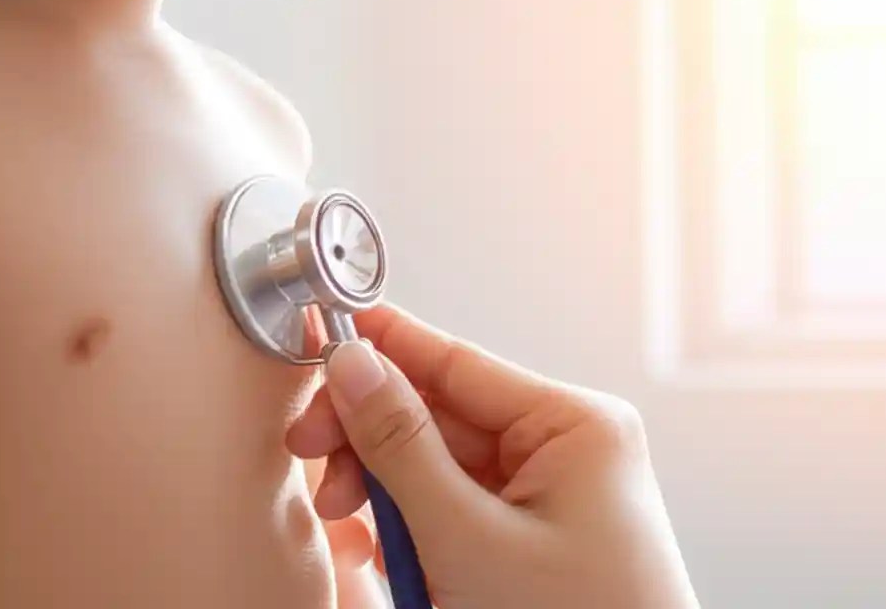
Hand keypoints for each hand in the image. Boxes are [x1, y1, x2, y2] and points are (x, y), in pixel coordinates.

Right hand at [286, 304, 697, 608]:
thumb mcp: (471, 537)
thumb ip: (403, 448)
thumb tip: (355, 367)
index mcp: (575, 425)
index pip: (458, 363)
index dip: (384, 346)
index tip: (320, 331)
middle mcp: (567, 447)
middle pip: (441, 414)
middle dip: (372, 438)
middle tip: (310, 454)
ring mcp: (550, 494)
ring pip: (440, 466)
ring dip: (386, 491)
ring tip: (349, 526)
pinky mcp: (533, 537)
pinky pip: (457, 509)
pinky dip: (413, 526)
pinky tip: (385, 554)